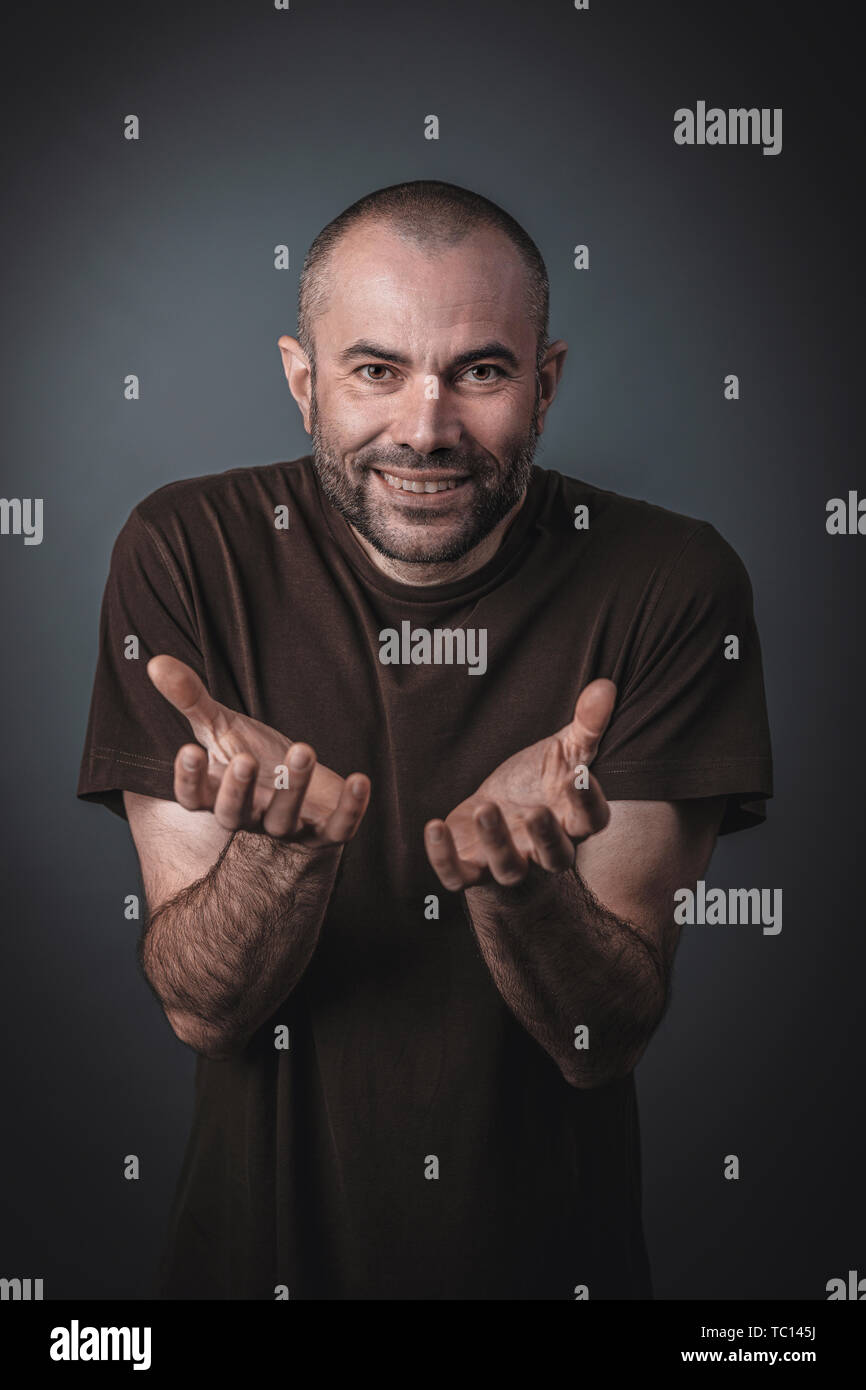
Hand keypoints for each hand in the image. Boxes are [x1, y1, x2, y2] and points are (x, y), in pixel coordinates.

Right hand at [147, 654, 370, 846]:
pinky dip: (351, 808)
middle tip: (244, 759)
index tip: (188, 750)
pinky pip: (338, 828)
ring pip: (284, 818)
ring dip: (294, 785)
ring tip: (302, 748)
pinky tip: (360, 780)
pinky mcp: (325, 834)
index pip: (193, 798)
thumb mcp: (223, 728)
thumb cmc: (256, 757)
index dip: (189, 779)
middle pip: (234, 814)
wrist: (305, 791)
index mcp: (217, 796)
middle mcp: (248, 818)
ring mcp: (286, 829)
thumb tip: (154, 661)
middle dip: (238, 789)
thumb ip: (191, 700)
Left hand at [423, 678, 615, 889]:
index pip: (592, 820)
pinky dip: (443, 858)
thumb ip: (585, 726)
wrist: (499, 819)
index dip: (588, 802)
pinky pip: (458, 876)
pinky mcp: (471, 869)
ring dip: (496, 843)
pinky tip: (434, 826)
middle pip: (556, 856)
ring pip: (508, 868)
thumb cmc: (537, 785)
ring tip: (484, 808)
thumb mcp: (562, 753)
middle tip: (533, 811)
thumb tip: (605, 686)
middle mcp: (545, 850)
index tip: (580, 775)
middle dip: (545, 836)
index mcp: (572, 821)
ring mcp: (508, 864)